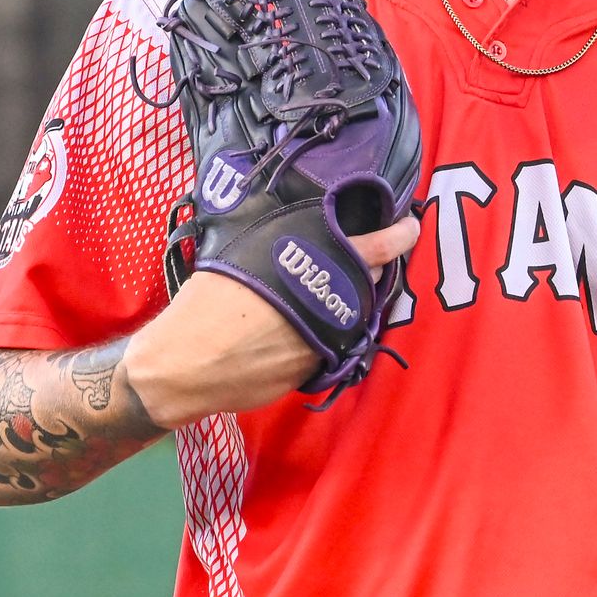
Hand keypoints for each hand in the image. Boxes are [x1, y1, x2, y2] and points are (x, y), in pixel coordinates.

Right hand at [123, 216, 420, 428]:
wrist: (185, 366)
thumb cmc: (206, 303)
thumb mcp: (245, 253)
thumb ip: (285, 243)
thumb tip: (304, 229)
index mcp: (313, 267)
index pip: (374, 248)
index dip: (398, 236)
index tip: (411, 227)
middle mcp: (329, 305)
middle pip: (366, 283)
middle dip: (365, 272)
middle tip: (353, 261)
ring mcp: (326, 340)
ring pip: (350, 315)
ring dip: (344, 303)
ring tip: (316, 294)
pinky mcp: (315, 368)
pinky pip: (329, 344)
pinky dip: (320, 333)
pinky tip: (291, 329)